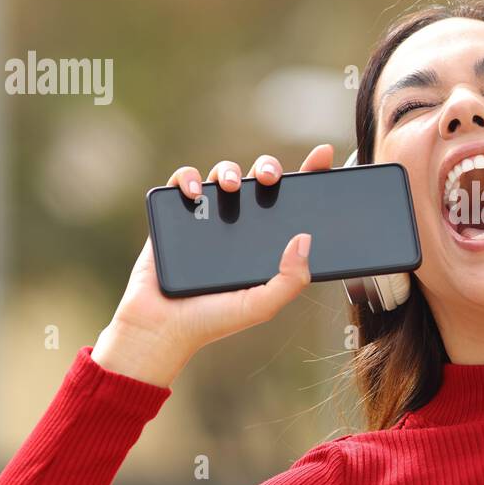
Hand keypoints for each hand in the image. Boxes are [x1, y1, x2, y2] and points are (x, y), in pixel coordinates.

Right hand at [92, 144, 334, 386]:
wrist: (160, 329)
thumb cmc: (213, 321)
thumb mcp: (262, 305)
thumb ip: (290, 280)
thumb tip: (304, 239)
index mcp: (265, 242)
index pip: (291, 203)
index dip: (308, 176)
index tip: (323, 155)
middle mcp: (240, 225)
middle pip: (259, 181)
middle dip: (268, 168)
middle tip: (271, 178)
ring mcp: (207, 218)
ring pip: (224, 175)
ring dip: (231, 170)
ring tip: (233, 186)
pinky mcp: (175, 216)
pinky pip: (183, 182)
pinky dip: (190, 178)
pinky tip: (197, 192)